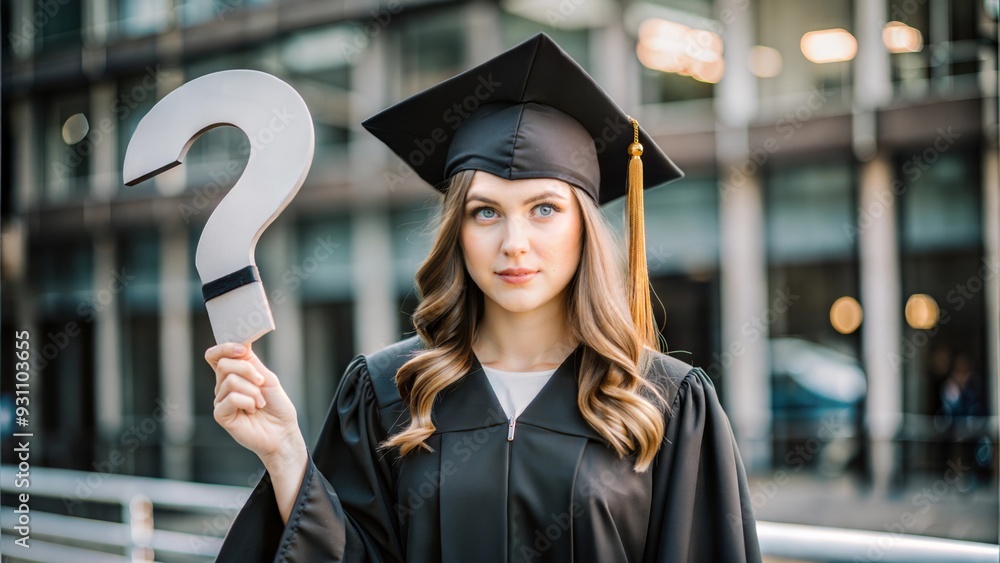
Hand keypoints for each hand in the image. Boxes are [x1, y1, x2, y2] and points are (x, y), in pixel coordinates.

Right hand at [204, 342, 306, 470]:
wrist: (283, 431)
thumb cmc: (276, 406)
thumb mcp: (268, 379)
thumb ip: (252, 363)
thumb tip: (241, 345)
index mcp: (234, 375)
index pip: (216, 355)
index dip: (225, 347)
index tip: (244, 349)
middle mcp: (223, 386)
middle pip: (224, 364)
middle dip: (248, 370)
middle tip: (262, 383)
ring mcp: (221, 400)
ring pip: (230, 381)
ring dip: (253, 391)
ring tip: (260, 403)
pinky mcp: (221, 414)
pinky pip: (231, 398)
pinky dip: (248, 402)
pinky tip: (253, 410)